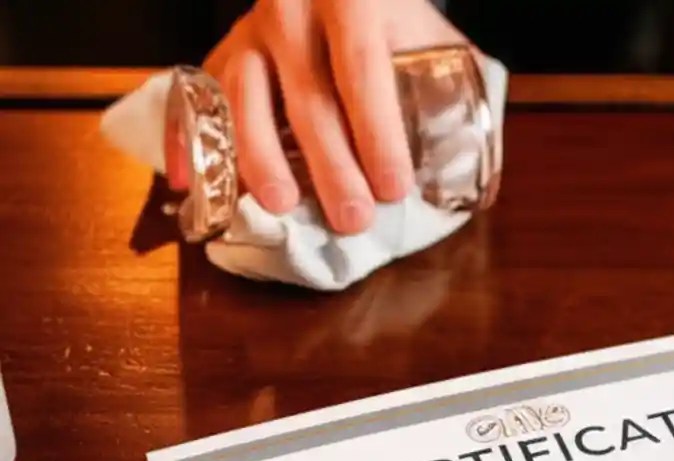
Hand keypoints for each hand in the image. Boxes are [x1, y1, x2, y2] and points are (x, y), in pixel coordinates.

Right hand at [202, 0, 468, 233]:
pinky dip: (187, 141)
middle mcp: (291, 9)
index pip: (362, 71)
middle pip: (307, 96)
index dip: (377, 134)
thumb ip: (450, 86)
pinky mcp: (220, 51)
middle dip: (330, 164)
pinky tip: (189, 184)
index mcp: (352, 0)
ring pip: (243, 96)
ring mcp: (248, 30)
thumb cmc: (390, 18)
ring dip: (260, 157)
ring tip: (279, 205)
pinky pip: (197, 98)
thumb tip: (476, 178)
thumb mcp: (426, 33)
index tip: (394, 188)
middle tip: (351, 217)